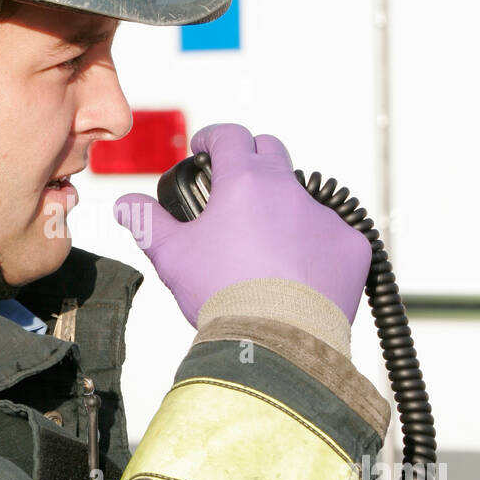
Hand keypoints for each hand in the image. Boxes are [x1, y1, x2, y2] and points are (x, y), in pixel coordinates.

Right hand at [114, 123, 371, 326]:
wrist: (276, 342)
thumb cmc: (220, 295)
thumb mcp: (171, 255)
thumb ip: (147, 221)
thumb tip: (126, 204)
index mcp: (245, 181)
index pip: (230, 136)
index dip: (212, 137)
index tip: (204, 148)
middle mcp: (289, 189)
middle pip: (271, 152)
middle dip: (250, 159)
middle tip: (233, 185)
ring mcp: (325, 218)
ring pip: (301, 198)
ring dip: (283, 209)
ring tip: (264, 245)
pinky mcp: (352, 247)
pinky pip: (333, 236)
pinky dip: (316, 247)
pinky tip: (298, 273)